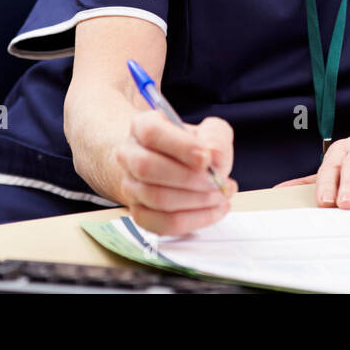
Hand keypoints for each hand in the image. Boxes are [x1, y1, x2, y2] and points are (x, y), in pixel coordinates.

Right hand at [116, 111, 236, 235]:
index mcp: (142, 125)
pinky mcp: (138, 214)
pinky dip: (194, 220)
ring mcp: (130, 186)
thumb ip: (216, 137)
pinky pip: (162, 224)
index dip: (180, 147)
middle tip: (217, 182)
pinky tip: (214, 210)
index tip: (206, 159)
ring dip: (196, 200)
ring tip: (220, 195)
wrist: (175, 167)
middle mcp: (129, 155)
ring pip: (156, 198)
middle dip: (189, 178)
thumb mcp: (209, 132)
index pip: (151, 133)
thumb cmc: (192, 148)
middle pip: (147, 168)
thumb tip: (214, 155)